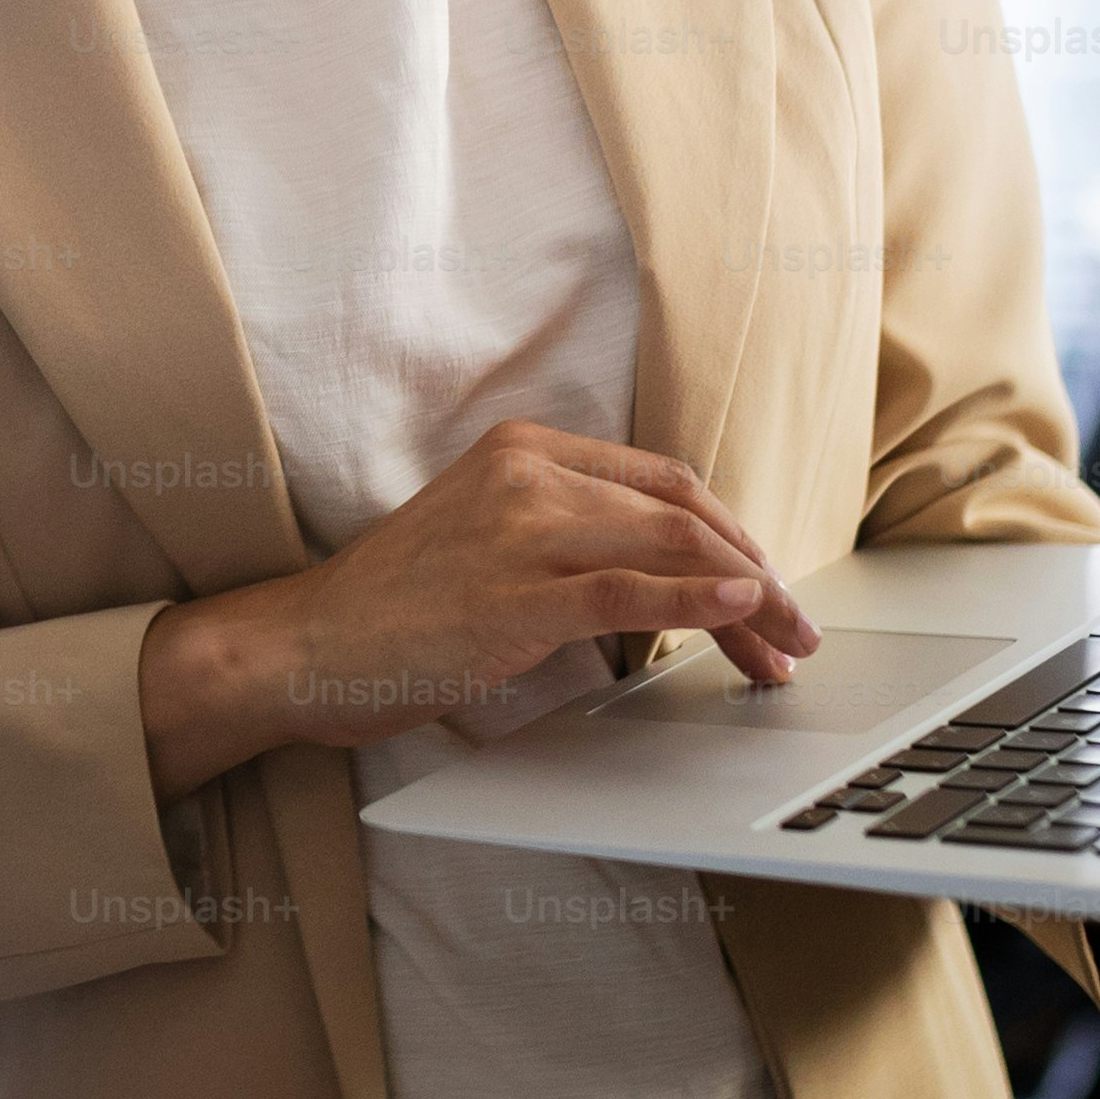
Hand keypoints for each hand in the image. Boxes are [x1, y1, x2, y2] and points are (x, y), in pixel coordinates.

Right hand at [136, 420, 818, 796]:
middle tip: (796, 632)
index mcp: (522, 451)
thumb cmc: (390, 609)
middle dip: (756, 573)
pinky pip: (629, 590)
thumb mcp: (482, 538)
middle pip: (682, 511)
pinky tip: (740, 612)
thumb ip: (563, 535)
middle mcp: (527, 474)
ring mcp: (520, 529)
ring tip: (783, 647)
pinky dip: (698, 601)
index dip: (731, 534)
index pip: (663, 481)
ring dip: (749, 602)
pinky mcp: (515, 593)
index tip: (766, 589)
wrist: (303, 645)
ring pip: (672, 546)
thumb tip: (665, 576)